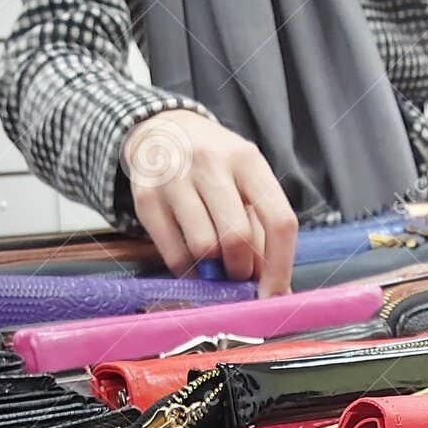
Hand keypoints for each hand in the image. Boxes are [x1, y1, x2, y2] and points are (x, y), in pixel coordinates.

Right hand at [122, 109, 296, 296]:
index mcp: (248, 160)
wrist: (161, 132)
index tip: (275, 296)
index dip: (280, 266)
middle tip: (238, 274)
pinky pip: (174, 256)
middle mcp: (211, 163)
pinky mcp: (146, 198)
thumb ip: (261, 230)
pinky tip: (193, 264)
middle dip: (241, 270)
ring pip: (204, 249)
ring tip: (215, 264)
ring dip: (214, 271)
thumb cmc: (215, 168)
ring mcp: (174, 179)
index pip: (279, 220)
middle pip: (237, 238)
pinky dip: (189, 273)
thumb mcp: (245, 182)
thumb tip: (276, 289)